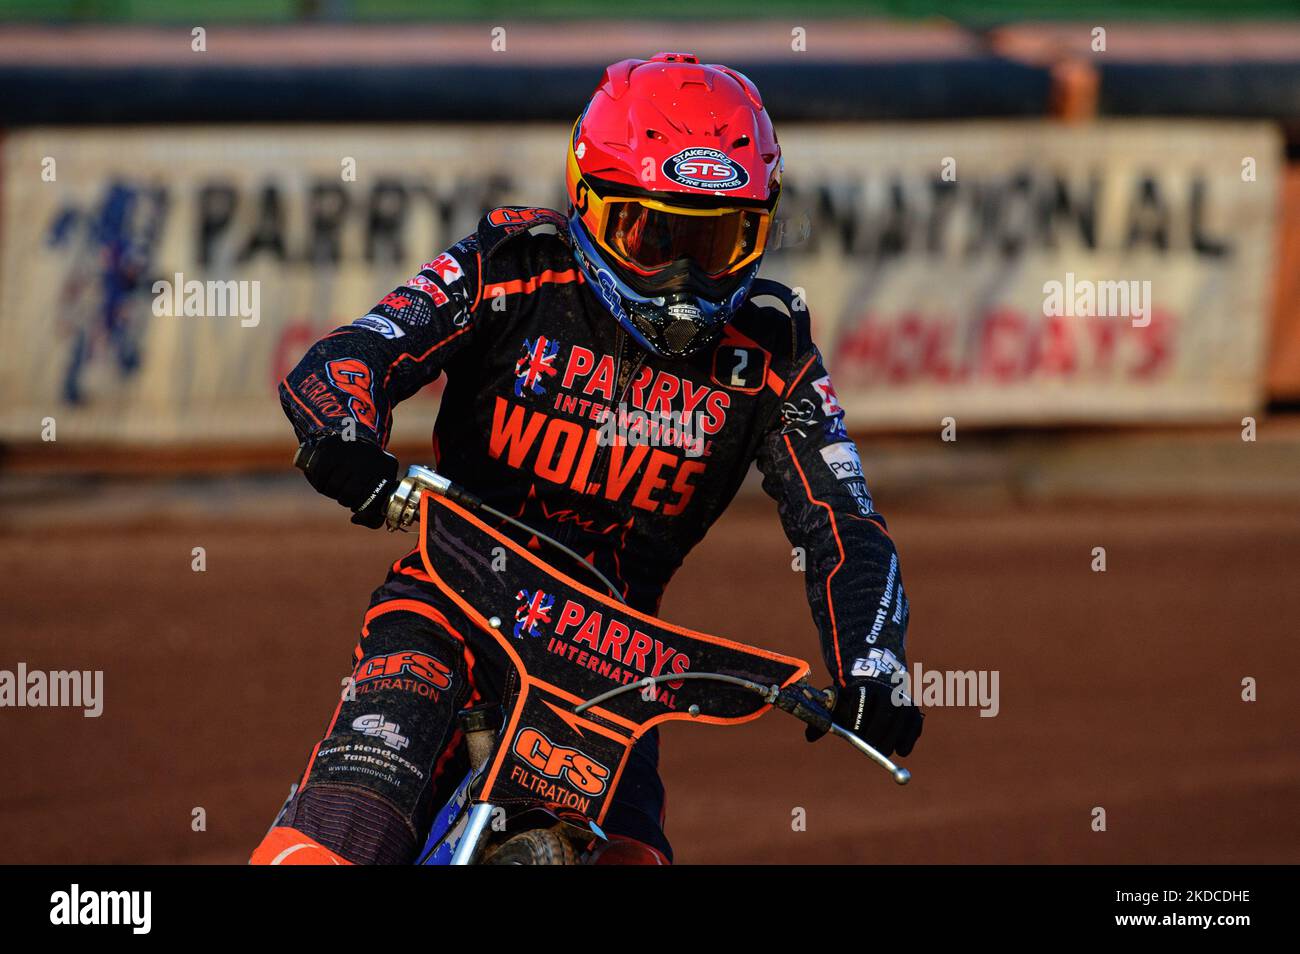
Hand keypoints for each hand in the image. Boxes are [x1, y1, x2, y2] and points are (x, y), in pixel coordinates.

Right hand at [295, 434, 398, 528]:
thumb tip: (356, 520)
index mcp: (387, 467)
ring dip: (332, 492)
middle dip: (346, 499)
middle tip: (346, 491)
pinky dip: (320, 483)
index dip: (363, 510)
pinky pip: (320, 480)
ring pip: (334, 489)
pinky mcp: (329, 452)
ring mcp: (349, 454)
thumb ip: (373, 512)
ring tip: (337, 482)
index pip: (374, 503)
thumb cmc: (363, 468)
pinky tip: (326, 475)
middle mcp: (370, 458)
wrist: (347, 434)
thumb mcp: (377, 485)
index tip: (358, 506)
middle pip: (351, 497)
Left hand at [807, 677, 922, 757]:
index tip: (856, 734)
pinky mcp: (915, 713)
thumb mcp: (839, 705)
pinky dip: (907, 741)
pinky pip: (913, 730)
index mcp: (865, 687)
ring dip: (890, 741)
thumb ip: (825, 721)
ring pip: (899, 725)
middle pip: (883, 716)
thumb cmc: (852, 700)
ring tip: (881, 749)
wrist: (877, 684)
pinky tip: (900, 750)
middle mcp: (887, 692)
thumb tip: (809, 737)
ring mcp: (903, 702)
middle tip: (870, 746)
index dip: (859, 720)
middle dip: (876, 734)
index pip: (863, 702)